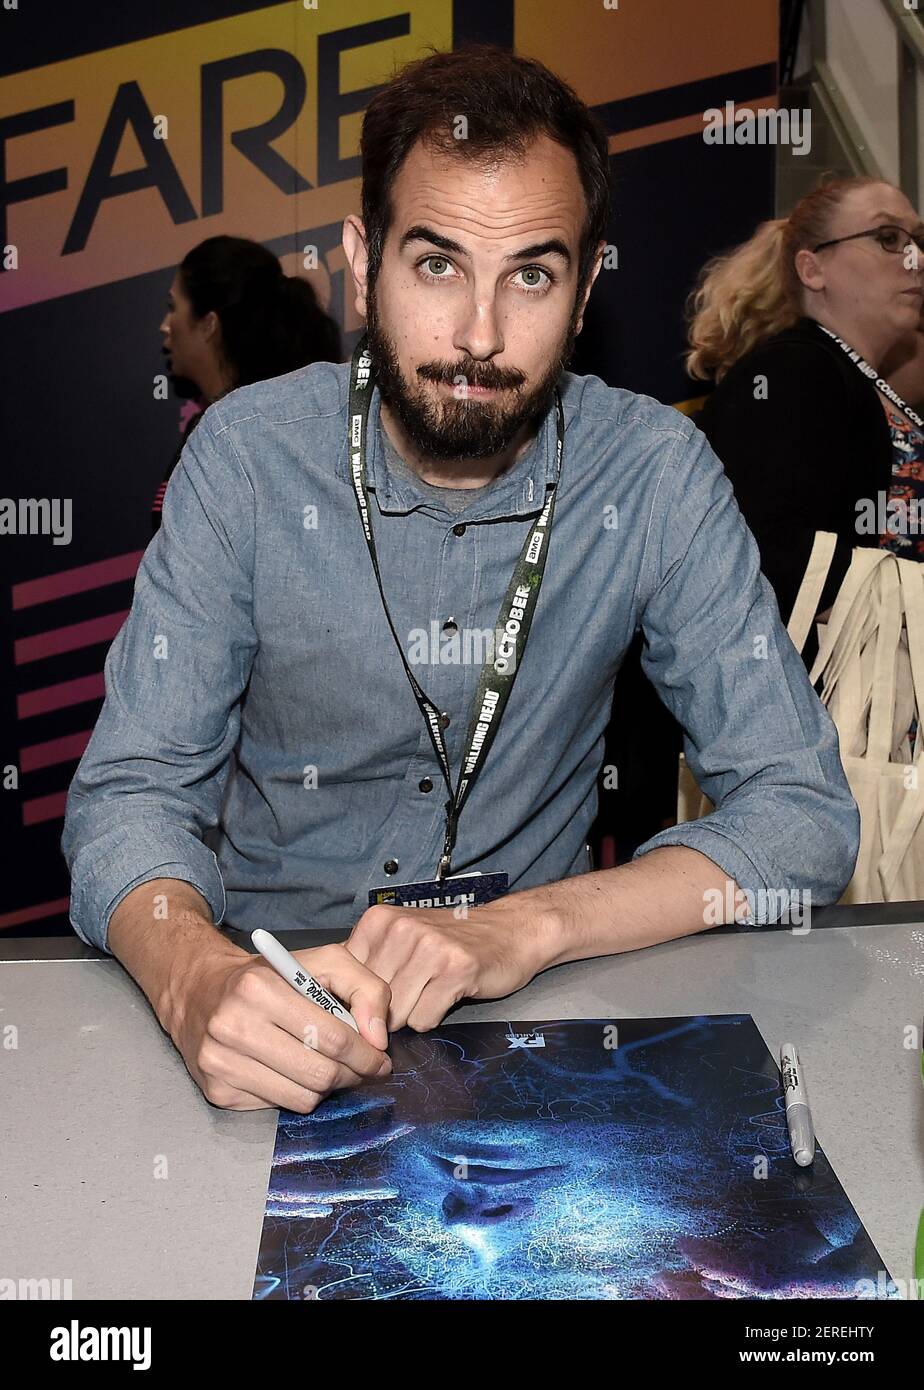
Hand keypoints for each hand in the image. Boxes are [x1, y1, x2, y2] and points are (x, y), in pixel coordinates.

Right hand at [167, 940, 392, 1111]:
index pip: (331, 1037)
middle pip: (319, 1073)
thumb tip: (378, 1038)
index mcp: (260, 988)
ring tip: (329, 1067)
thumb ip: (365, 988)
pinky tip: (293, 1072)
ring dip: (326, 1088)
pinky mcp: (217, 1091)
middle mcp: (234, 1026)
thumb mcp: (323, 961)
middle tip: (362, 1069)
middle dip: (352, 1075)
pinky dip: (296, 1093)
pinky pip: (278, 1108)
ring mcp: (221, 1063)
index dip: (365, 1054)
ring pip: (302, 1099)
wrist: (201, 992)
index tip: (380, 1059)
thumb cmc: (270, 977)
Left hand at [344, 901, 550, 1031]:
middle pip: (371, 1002)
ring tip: (432, 991)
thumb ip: (368, 962)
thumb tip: (332, 1000)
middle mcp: (400, 930)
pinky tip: (448, 995)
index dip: (359, 1000)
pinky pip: (424, 1019)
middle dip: (387, 1011)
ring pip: (396, 1015)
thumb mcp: (401, 938)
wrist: (511, 930)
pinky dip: (434, 1017)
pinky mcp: (455, 970)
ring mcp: (428, 948)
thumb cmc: (453, 940)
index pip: (347, 980)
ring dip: (413, 1014)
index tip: (375, 1002)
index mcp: (379, 921)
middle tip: (413, 994)